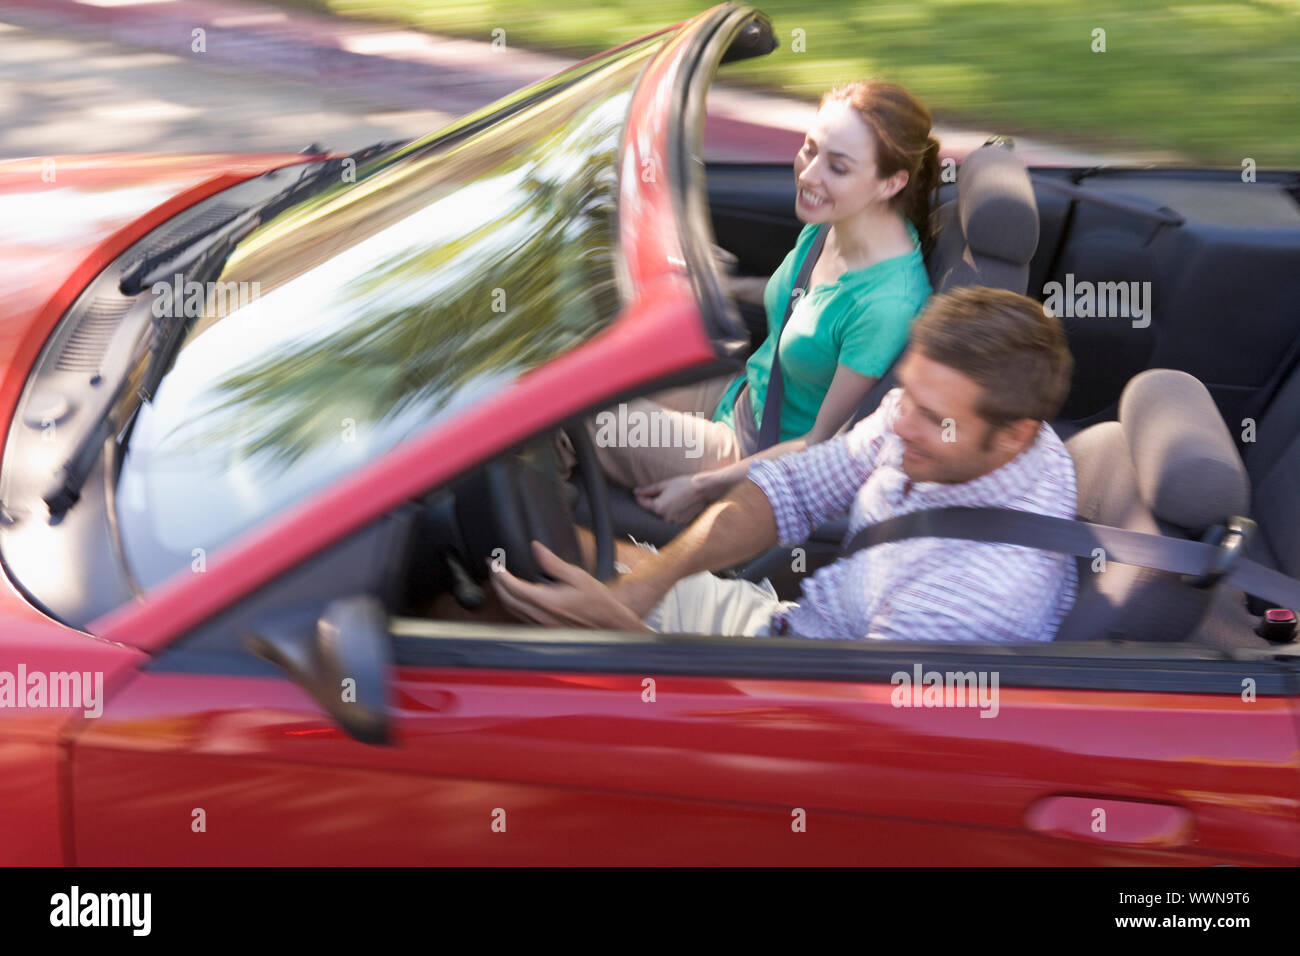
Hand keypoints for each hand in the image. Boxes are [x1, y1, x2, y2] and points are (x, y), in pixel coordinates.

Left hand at [489, 540, 651, 630]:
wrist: (608, 624)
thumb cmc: (596, 601)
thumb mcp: (576, 575)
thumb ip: (552, 562)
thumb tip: (536, 548)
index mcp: (545, 601)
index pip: (512, 586)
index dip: (499, 573)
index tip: (492, 561)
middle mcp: (539, 615)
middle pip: (506, 599)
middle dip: (496, 582)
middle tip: (493, 566)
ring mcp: (540, 625)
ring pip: (511, 609)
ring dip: (502, 593)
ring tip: (500, 577)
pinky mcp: (543, 628)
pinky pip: (520, 615)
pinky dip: (512, 602)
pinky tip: (515, 593)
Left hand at [635, 472, 713, 523]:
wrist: (703, 490)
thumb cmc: (684, 484)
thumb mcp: (664, 484)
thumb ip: (648, 490)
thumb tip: (636, 492)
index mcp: (658, 507)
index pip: (642, 503)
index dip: (640, 496)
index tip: (640, 491)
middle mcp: (665, 517)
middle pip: (652, 509)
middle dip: (651, 502)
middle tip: (657, 492)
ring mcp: (674, 521)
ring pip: (662, 514)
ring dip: (662, 507)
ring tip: (671, 497)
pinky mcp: (682, 522)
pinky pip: (672, 517)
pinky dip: (671, 511)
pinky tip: (678, 503)